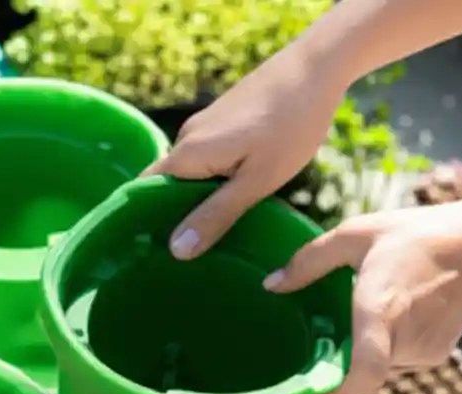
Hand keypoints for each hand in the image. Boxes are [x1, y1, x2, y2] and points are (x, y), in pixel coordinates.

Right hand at [142, 38, 350, 259]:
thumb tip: (176, 250)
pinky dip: (213, 182)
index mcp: (187, 154)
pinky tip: (235, 199)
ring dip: (199, 201)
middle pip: (166, 186)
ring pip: (189, 174)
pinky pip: (205, 161)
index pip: (144, 193)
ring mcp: (203, 127)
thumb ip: (216, 215)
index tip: (154, 254)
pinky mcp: (221, 121)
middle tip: (193, 256)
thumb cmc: (291, 125)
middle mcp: (186, 139)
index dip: (145, 223)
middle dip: (176, 217)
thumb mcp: (257, 181)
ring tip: (217, 234)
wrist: (316, 68)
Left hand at [262, 198, 461, 393]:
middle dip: (339, 357)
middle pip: (357, 367)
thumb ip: (309, 261)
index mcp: (380, 310)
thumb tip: (270, 286)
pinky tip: (397, 311)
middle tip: (329, 328)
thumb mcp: (356, 234)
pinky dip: (387, 345)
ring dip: (365, 347)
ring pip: (377, 366)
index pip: (363, 373)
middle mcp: (404, 339)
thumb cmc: (415, 235)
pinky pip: (397, 361)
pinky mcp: (437, 356)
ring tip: (372, 307)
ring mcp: (424, 352)